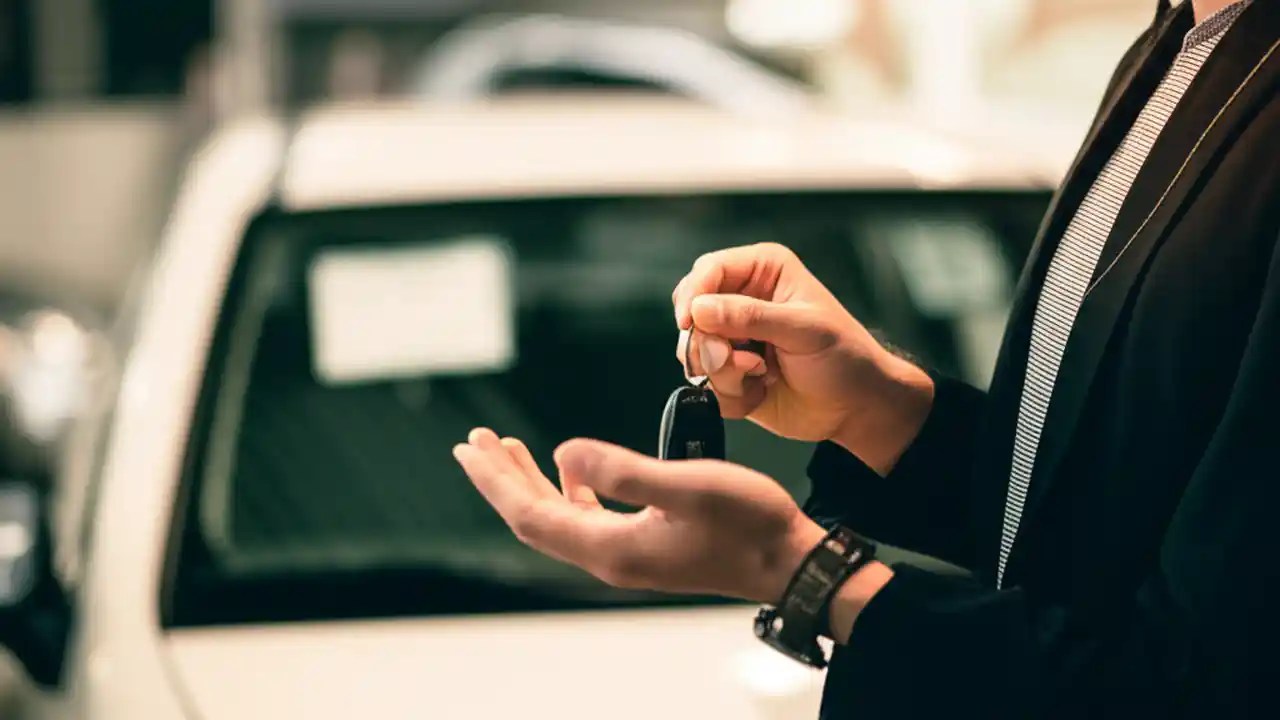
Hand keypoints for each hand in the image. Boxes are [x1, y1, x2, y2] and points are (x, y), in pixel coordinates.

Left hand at [452, 428, 826, 602]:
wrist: (789, 562)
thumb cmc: (749, 524)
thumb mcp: (688, 486)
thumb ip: (623, 470)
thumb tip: (564, 453)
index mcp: (612, 547)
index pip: (532, 514)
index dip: (495, 481)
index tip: (469, 448)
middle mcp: (610, 557)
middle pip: (535, 517)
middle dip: (501, 478)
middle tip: (473, 442)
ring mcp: (626, 554)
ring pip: (558, 517)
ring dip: (528, 481)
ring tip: (505, 448)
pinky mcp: (644, 546)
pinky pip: (586, 518)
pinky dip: (565, 489)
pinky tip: (568, 469)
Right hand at [672, 243, 933, 474]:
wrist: (855, 406)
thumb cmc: (843, 356)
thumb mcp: (802, 329)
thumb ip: (750, 317)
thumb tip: (699, 310)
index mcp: (763, 271)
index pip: (708, 270)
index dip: (694, 294)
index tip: (690, 322)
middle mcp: (742, 300)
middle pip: (691, 312)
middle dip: (708, 341)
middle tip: (743, 359)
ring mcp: (733, 338)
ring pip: (693, 351)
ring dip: (723, 371)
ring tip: (761, 374)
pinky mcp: (729, 372)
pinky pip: (706, 383)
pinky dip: (730, 392)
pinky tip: (760, 390)